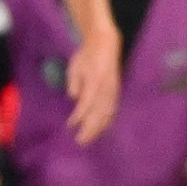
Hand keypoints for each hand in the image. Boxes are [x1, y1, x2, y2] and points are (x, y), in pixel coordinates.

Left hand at [65, 27, 120, 144]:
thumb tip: (74, 98)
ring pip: (107, 114)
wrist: (105, 44)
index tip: (70, 125)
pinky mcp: (116, 93)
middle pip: (99, 113)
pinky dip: (106, 122)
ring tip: (89, 140)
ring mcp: (113, 92)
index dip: (79, 116)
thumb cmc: (86, 55)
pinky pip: (112, 111)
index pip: (87, 102)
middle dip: (89, 129)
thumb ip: (74, 83)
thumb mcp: (75, 66)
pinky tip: (101, 131)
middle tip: (80, 141)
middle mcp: (106, 88)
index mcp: (95, 81)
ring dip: (98, 129)